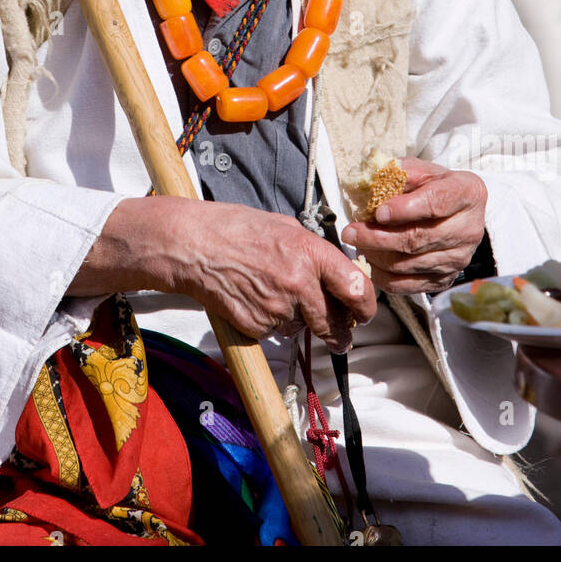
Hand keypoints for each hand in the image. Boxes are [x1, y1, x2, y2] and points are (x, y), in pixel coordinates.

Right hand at [72, 197, 376, 354]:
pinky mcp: (257, 326)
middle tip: (342, 334)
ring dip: (301, 322)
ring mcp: (277, 307)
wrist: (193, 245)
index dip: (367, 306)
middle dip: (341, 332)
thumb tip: (338, 273)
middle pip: (335, 322)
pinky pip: (276, 332)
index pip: (357, 288)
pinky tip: (257, 300)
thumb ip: (315, 251)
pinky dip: (273, 323)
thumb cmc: (236, 228)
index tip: (365, 313)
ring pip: (304, 328)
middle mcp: (299, 283)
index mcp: (310, 252)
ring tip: (280, 299)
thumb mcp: (284, 227)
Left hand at [341, 158, 486, 294]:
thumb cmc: (434, 187)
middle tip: (350, 233)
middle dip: (378, 237)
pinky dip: (384, 276)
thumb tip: (374, 178)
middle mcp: (468, 229)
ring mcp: (458, 258)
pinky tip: (368, 262)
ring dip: (377, 256)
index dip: (405, 209)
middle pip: (418, 238)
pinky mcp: (445, 279)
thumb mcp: (422, 170)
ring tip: (356, 244)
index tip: (378, 212)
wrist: (458, 214)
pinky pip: (409, 285)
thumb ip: (400, 172)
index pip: (436, 203)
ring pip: (410, 264)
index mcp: (468, 193)